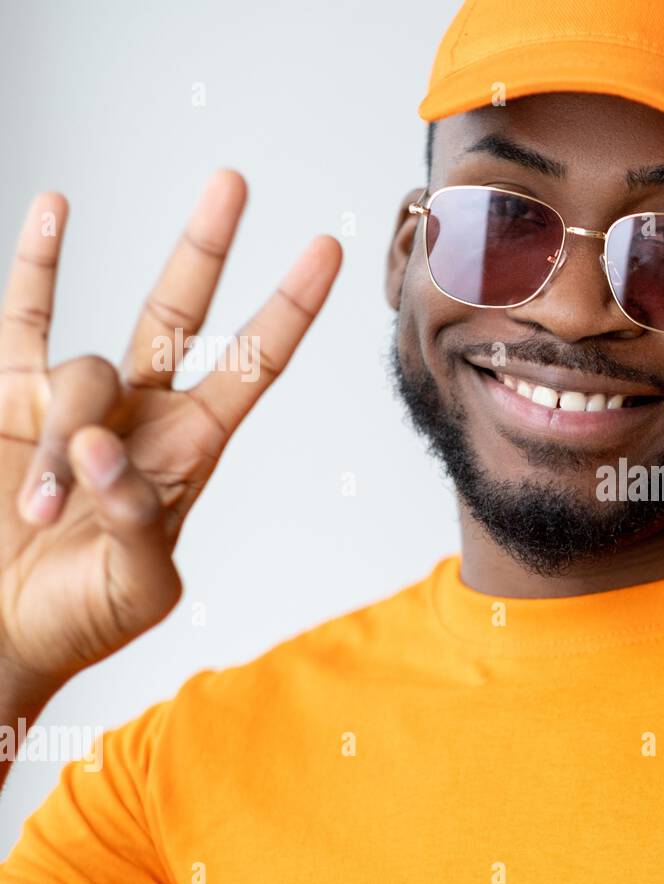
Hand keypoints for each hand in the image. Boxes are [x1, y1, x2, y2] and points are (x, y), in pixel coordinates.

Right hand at [0, 171, 340, 707]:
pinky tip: (55, 208)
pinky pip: (23, 321)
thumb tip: (105, 443)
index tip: (327, 249)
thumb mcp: (136, 586)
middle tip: (233, 180)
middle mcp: (143, 413)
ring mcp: (77, 402)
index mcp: (192, 453)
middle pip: (182, 313)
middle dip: (207, 248)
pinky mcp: (7, 399)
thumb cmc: (80, 620)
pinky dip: (37, 267)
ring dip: (64, 441)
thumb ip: (136, 517)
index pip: (253, 366)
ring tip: (42, 514)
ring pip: (83, 370)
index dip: (290, 309)